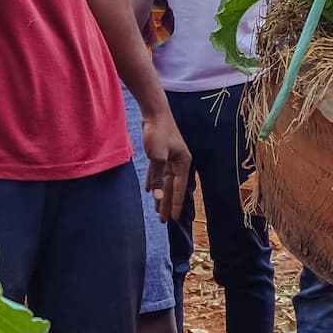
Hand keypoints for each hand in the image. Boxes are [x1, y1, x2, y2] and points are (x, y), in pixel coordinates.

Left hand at [142, 100, 192, 232]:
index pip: (179, 189)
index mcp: (183, 163)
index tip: (172, 219)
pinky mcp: (160, 153)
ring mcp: (170, 158)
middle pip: (172, 187)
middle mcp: (179, 162)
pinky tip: (149, 191)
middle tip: (163, 220)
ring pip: (165, 181)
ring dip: (161, 195)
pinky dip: (154, 181)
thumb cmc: (159, 133)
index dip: (175, 204)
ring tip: (157, 209)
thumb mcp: (157, 157)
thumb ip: (158, 177)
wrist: (155, 113)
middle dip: (167, 203)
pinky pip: (157, 172)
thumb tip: (159, 196)